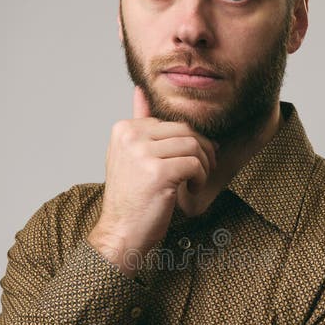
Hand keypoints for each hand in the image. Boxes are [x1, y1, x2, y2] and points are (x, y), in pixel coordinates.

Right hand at [87, 87, 217, 275]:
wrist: (121, 233)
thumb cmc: (131, 199)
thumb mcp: (129, 156)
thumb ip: (138, 123)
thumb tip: (140, 91)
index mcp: (124, 128)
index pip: (171, 122)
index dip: (188, 142)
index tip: (189, 162)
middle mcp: (130, 136)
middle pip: (186, 130)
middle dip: (202, 151)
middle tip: (201, 171)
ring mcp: (143, 153)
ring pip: (194, 145)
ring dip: (203, 165)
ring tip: (194, 182)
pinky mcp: (158, 171)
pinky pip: (195, 164)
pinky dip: (200, 178)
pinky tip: (190, 190)